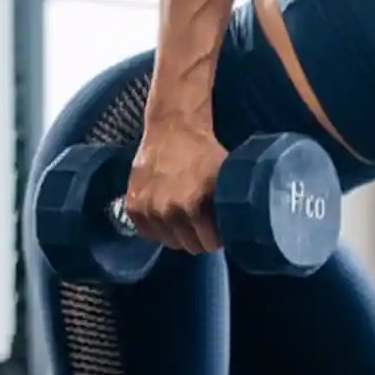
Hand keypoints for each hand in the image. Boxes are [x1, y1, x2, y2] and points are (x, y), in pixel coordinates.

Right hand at [125, 117, 226, 253]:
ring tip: (184, 217)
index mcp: (196, 207)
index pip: (210, 244)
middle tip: (202, 223)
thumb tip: (240, 228)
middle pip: (190, 246)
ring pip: (169, 242)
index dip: (217, 237)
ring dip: (178, 234)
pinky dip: (157, 228)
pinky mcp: (133, 207)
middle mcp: (170, 212)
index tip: (219, 229)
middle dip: (199, 237)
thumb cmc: (205, 153)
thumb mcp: (226, 176)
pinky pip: (148, 234)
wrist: (173, 128)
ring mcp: (150, 211)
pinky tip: (166, 214)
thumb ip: (230, 205)